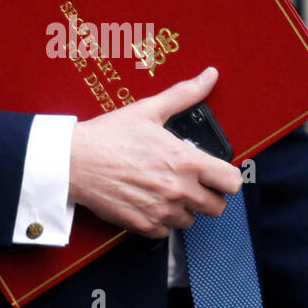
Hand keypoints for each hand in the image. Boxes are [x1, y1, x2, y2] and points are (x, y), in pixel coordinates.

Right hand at [67, 65, 242, 237]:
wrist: (75, 161)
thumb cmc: (109, 135)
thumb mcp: (150, 110)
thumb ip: (185, 95)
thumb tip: (209, 77)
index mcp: (186, 161)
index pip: (232, 182)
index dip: (227, 178)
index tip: (218, 174)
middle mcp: (178, 189)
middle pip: (217, 207)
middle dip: (207, 195)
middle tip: (191, 183)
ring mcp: (161, 210)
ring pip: (190, 220)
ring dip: (182, 209)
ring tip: (164, 190)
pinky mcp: (143, 225)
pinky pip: (165, 231)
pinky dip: (159, 220)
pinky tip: (148, 201)